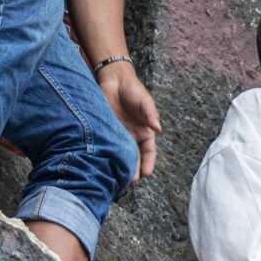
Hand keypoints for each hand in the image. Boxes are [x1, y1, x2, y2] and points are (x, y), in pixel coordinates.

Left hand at [99, 61, 160, 178]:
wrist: (114, 80)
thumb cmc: (133, 90)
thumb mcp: (144, 101)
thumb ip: (150, 114)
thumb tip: (158, 127)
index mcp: (145, 132)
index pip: (149, 152)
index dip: (148, 163)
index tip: (146, 173)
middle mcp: (132, 136)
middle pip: (134, 157)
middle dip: (133, 170)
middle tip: (130, 181)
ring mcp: (118, 135)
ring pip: (120, 155)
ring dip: (120, 166)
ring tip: (117, 178)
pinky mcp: (106, 131)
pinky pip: (107, 147)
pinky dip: (106, 156)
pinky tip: (103, 165)